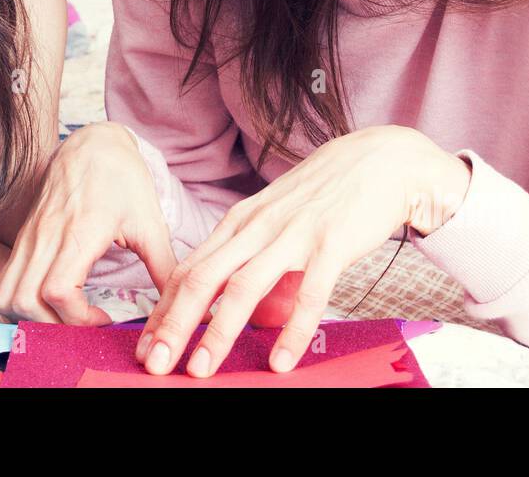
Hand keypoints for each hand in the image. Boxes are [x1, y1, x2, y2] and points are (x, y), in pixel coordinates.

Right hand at [0, 121, 177, 323]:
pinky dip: (20, 302)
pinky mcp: (23, 238)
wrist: (92, 143)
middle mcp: (47, 236)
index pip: (58, 291)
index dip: (78, 319)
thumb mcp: (151, 222)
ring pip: (6, 294)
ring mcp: (29, 237)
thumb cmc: (123, 178)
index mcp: (80, 232)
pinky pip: (4, 281)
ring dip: (30, 317)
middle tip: (84, 324)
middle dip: (52, 325)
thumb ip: (164, 267)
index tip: (103, 320)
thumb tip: (186, 305)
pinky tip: (50, 301)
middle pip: (25, 301)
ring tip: (65, 315)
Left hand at [134, 125, 471, 376]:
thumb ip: (253, 256)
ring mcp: (293, 234)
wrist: (382, 160)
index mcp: (240, 221)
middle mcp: (258, 226)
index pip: (190, 268)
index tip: (146, 343)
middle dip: (174, 324)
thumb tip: (237, 308)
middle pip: (203, 278)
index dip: (164, 308)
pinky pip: (309, 294)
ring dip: (218, 332)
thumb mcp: (276, 217)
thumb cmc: (326, 193)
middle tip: (155, 363)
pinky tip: (280, 361)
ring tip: (201, 370)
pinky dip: (292, 331)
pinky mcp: (332, 245)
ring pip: (244, 287)